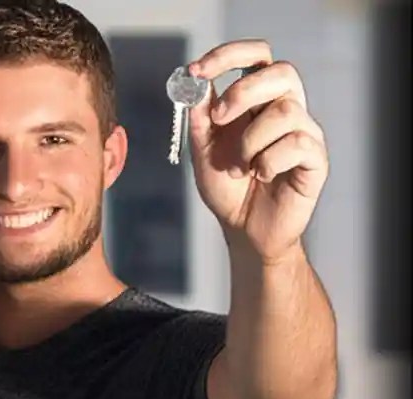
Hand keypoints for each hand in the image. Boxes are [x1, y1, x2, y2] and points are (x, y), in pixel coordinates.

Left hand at [187, 40, 328, 261]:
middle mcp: (286, 109)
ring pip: (284, 111)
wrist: (244, 230)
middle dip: (243, 91)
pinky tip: (260, 176)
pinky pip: (297, 144)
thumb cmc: (227, 187)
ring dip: (250, 141)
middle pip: (281, 72)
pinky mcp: (316, 159)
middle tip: (218, 119)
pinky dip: (269, 162)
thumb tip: (196, 84)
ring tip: (240, 167)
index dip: (230, 54)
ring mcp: (304, 133)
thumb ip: (201, 118)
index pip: (257, 57)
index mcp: (258, 101)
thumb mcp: (203, 150)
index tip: (197, 70)